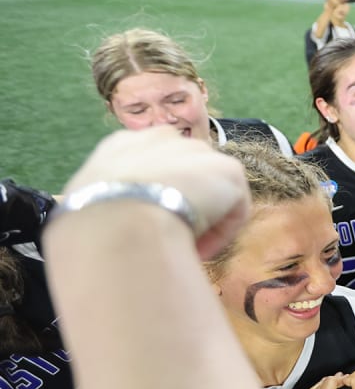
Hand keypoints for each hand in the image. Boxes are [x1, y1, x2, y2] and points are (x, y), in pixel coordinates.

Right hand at [61, 128, 249, 259]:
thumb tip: (113, 225)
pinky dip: (223, 233)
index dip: (157, 196)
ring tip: (185, 248)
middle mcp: (162, 139)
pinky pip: (235, 208)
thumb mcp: (85, 206)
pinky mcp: (228, 170)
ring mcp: (197, 151)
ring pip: (212, 191)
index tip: (149, 226)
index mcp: (122, 146)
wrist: (117, 222)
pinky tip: (201, 248)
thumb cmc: (90, 224)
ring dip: (205, 221)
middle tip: (172, 237)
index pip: (151, 163)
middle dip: (186, 204)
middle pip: (187, 172)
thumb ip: (107, 204)